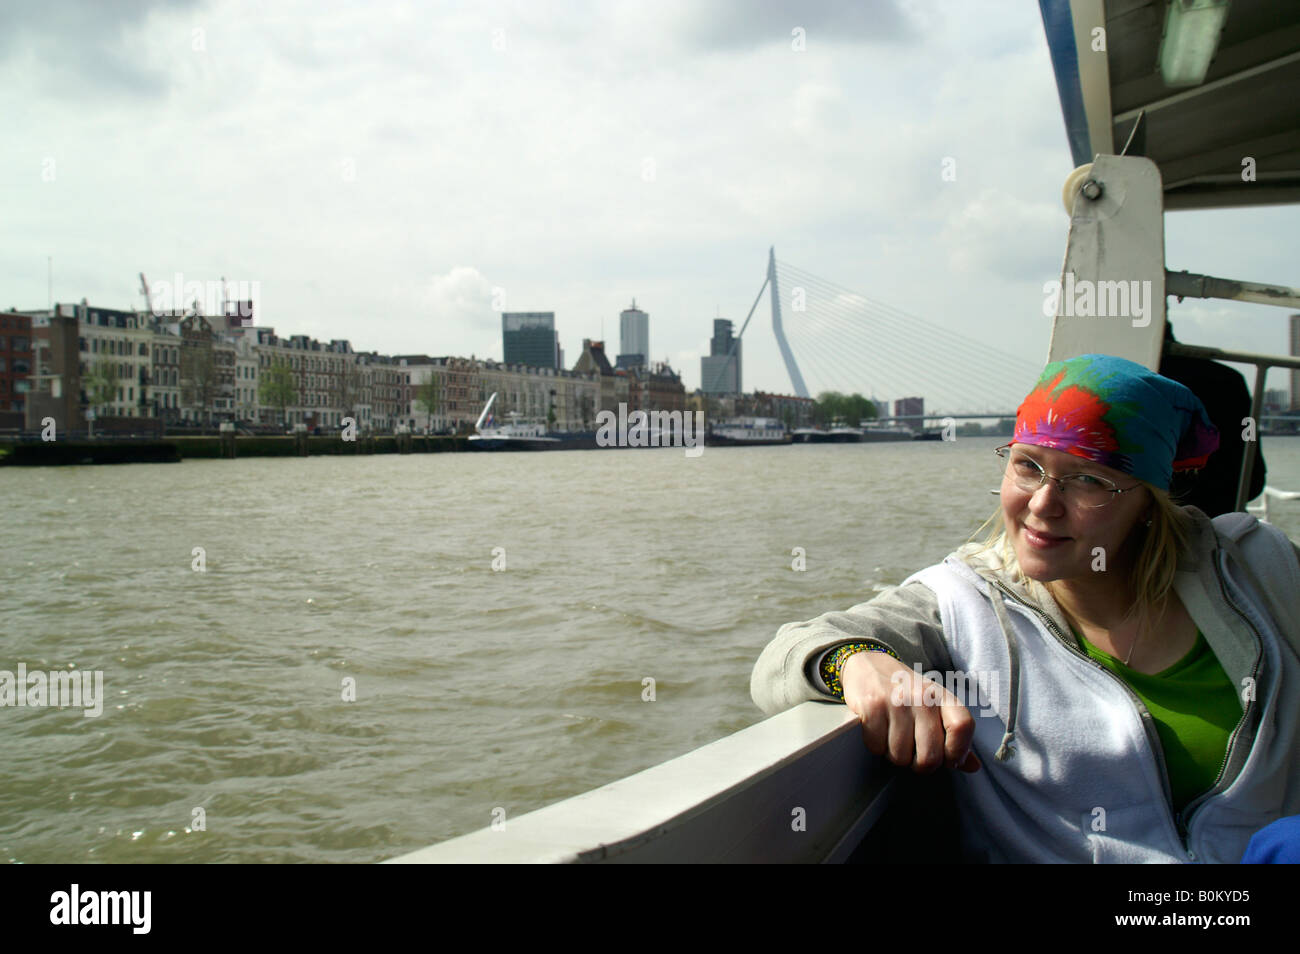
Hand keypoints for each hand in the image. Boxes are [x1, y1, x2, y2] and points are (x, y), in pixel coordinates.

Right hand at [841, 651, 980, 773]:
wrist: (867, 664)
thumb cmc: (903, 690)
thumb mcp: (933, 704)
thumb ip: (953, 734)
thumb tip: (972, 766)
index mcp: (942, 696)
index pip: (962, 727)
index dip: (958, 752)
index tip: (948, 760)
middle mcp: (921, 697)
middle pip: (930, 756)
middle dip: (919, 764)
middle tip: (912, 753)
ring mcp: (896, 701)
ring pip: (900, 756)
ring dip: (894, 755)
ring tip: (891, 736)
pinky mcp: (872, 706)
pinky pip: (877, 747)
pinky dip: (875, 746)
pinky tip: (876, 730)